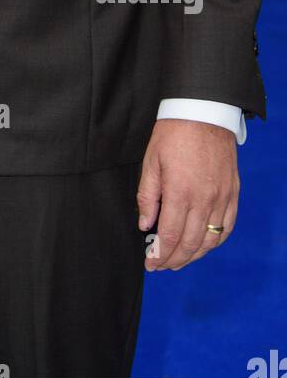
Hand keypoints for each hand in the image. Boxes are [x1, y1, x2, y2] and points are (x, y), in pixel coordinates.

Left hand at [137, 119, 238, 270]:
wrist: (204, 112)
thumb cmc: (173, 133)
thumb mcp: (151, 161)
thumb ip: (148, 196)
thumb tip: (145, 225)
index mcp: (180, 192)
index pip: (171, 236)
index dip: (160, 255)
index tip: (151, 263)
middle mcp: (204, 200)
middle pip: (191, 243)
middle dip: (174, 260)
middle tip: (161, 265)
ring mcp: (222, 198)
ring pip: (210, 240)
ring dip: (194, 255)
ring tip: (179, 260)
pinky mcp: (233, 193)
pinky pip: (227, 227)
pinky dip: (215, 241)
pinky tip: (204, 245)